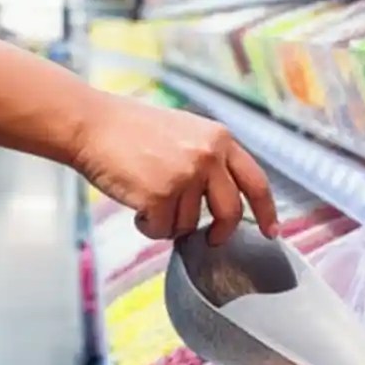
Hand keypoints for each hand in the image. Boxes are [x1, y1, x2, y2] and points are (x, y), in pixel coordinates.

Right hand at [72, 92, 278, 243]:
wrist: (92, 125)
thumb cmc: (132, 131)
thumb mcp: (187, 133)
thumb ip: (212, 160)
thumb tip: (228, 199)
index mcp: (220, 140)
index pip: (256, 182)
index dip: (267, 210)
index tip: (272, 231)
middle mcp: (209, 156)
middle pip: (231, 212)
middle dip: (221, 232)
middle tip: (211, 239)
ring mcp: (186, 176)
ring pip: (190, 224)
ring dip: (169, 222)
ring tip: (147, 198)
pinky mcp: (161, 194)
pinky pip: (162, 230)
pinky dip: (148, 227)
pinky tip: (136, 206)